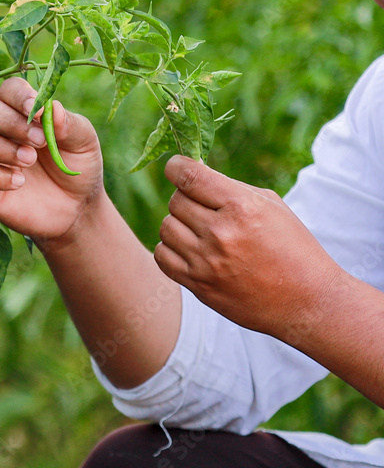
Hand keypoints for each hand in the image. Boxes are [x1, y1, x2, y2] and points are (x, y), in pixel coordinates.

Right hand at [0, 77, 104, 243]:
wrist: (75, 209)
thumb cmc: (77, 167)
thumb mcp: (84, 143)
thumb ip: (69, 124)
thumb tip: (50, 107)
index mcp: (21, 111)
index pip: (7, 90)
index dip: (17, 96)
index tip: (35, 110)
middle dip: (8, 123)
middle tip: (39, 143)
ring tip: (28, 161)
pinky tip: (18, 182)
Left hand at [155, 155, 344, 339]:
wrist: (304, 300)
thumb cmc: (292, 248)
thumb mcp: (271, 207)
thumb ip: (231, 189)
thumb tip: (194, 175)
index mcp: (242, 207)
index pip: (190, 177)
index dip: (176, 167)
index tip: (175, 167)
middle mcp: (220, 233)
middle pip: (175, 201)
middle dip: (186, 199)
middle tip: (203, 208)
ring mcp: (206, 261)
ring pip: (166, 227)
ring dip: (178, 225)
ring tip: (200, 230)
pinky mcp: (197, 284)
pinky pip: (162, 256)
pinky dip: (170, 249)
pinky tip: (188, 249)